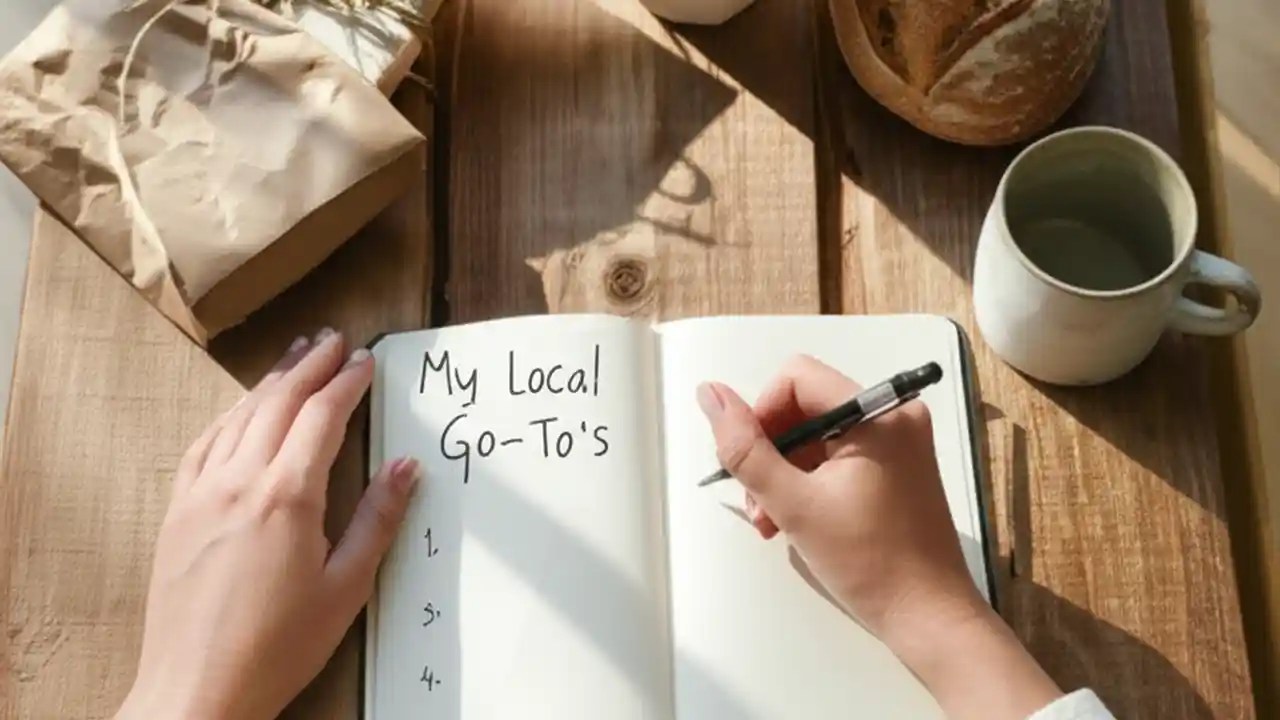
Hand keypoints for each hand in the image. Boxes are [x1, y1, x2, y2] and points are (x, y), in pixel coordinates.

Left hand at [115, 330, 419, 719]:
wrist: (197, 689)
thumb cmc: (279, 646)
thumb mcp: (346, 587)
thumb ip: (378, 519)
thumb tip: (405, 467)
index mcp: (287, 497)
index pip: (322, 416)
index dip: (347, 383)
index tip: (365, 361)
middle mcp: (239, 482)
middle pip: (278, 403)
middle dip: (310, 366)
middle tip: (332, 339)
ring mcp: (201, 494)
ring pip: (238, 416)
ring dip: (270, 381)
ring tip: (294, 356)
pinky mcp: (177, 512)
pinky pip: (203, 444)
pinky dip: (229, 416)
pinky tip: (240, 410)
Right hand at [697, 355, 1061, 719]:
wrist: (928, 616)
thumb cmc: (871, 563)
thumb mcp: (793, 504)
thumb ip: (746, 448)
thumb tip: (711, 394)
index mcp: (879, 414)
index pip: (796, 378)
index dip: (762, 415)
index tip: (751, 463)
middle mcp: (895, 416)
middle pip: (806, 407)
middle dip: (771, 451)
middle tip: (758, 502)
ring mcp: (900, 443)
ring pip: (818, 436)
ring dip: (784, 473)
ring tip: (772, 521)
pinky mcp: (898, 468)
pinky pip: (839, 456)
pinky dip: (810, 482)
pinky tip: (795, 520)